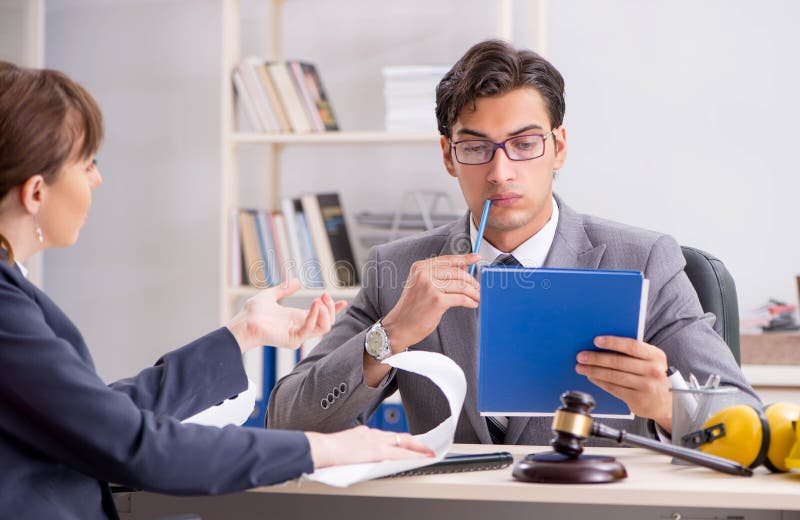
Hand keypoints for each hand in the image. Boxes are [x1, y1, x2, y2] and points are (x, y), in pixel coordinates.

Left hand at [226, 278, 347, 352]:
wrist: (242, 323)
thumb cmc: (252, 313)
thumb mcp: (271, 295)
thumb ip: (284, 289)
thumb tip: (297, 281)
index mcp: (298, 319)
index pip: (322, 317)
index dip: (334, 310)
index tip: (343, 301)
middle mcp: (300, 328)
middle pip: (327, 322)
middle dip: (331, 308)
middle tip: (325, 294)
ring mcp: (298, 335)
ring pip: (324, 328)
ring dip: (326, 312)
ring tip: (321, 299)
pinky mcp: (293, 340)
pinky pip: (310, 329)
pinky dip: (315, 316)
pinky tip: (315, 304)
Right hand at [305, 426, 433, 468]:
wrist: (321, 449)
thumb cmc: (327, 450)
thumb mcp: (344, 445)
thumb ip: (356, 447)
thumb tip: (361, 455)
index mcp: (363, 433)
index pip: (387, 436)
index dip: (400, 440)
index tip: (409, 442)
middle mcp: (372, 434)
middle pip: (399, 437)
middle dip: (414, 442)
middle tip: (426, 446)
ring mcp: (376, 442)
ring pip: (402, 443)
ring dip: (416, 448)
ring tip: (428, 452)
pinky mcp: (377, 451)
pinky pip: (400, 453)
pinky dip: (412, 455)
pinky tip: (421, 458)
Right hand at [382, 253, 480, 351]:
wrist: (400, 326)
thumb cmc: (412, 308)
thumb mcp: (421, 285)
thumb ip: (439, 275)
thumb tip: (463, 267)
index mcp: (419, 267)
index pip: (447, 260)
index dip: (464, 258)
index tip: (476, 257)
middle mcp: (424, 274)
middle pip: (457, 272)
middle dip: (471, 280)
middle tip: (477, 287)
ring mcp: (430, 287)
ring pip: (461, 285)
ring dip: (473, 292)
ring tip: (477, 297)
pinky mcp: (437, 301)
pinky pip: (461, 298)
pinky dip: (470, 301)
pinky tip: (472, 304)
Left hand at [575, 336, 671, 430]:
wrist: (665, 402)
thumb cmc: (652, 376)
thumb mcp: (650, 361)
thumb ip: (633, 352)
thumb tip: (602, 343)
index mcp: (656, 356)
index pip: (632, 346)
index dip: (613, 342)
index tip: (596, 340)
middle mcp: (654, 371)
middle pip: (619, 361)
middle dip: (596, 358)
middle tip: (581, 356)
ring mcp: (646, 386)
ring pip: (613, 375)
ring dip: (594, 370)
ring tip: (581, 367)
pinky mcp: (638, 399)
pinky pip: (613, 388)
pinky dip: (599, 381)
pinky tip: (591, 376)